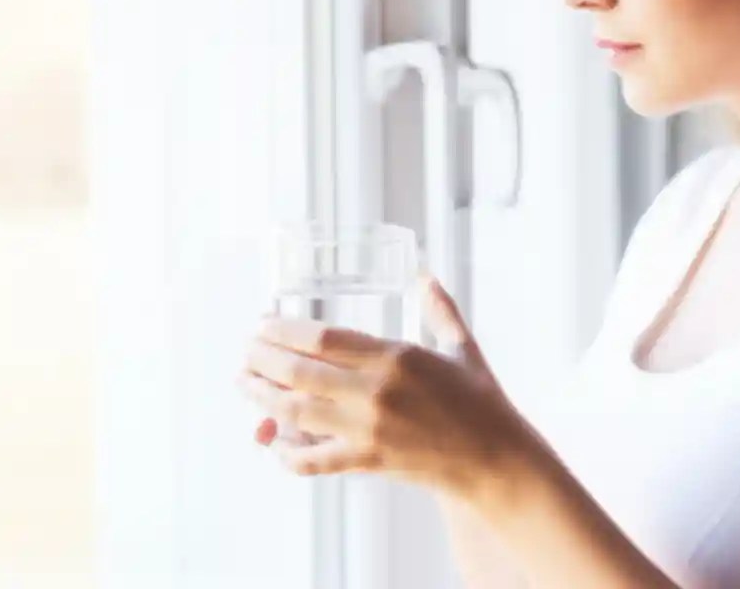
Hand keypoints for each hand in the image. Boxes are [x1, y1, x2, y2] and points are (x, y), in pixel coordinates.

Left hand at [239, 275, 540, 502]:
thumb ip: (440, 310)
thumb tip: (426, 276)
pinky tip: (271, 440)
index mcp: (397, 357)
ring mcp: (368, 429)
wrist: (494, 458)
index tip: (264, 324)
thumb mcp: (463, 349)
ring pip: (294, 413)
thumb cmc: (481, 402)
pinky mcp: (366, 461)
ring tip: (245, 382)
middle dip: (262, 359)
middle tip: (246, 351)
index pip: (322, 338)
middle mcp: (376, 392)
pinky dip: (285, 453)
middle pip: (298, 371)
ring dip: (262, 397)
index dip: (283, 330)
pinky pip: (311, 460)